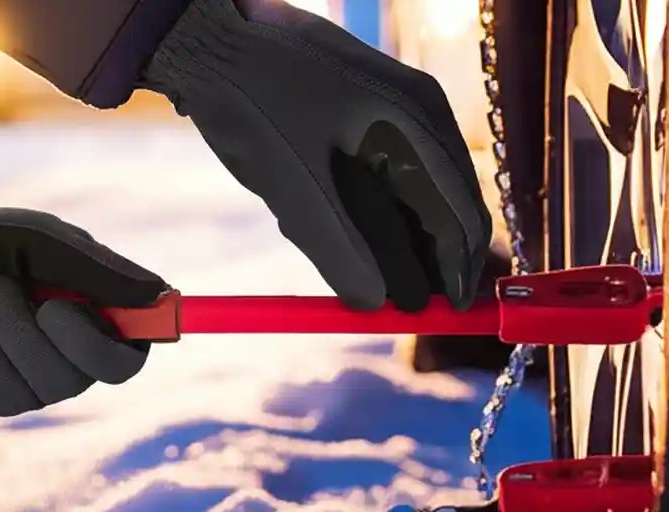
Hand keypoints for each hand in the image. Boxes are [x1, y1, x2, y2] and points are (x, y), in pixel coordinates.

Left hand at [0, 137, 169, 420]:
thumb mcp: (39, 239)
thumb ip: (94, 269)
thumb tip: (159, 295)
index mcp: (88, 327)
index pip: (122, 366)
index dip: (93, 348)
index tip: (54, 308)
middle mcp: (55, 370)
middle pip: (60, 382)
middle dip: (12, 328)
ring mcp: (7, 394)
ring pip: (4, 392)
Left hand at [142, 0, 491, 310]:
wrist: (206, 38)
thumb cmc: (251, 103)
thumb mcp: (293, 188)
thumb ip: (339, 251)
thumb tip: (375, 307)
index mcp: (418, 123)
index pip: (462, 214)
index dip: (458, 272)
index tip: (445, 315)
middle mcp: (419, 113)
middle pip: (444, 205)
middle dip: (425, 259)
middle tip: (397, 305)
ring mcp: (394, 109)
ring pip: (411, 193)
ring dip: (390, 238)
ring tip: (348, 261)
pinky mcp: (366, 113)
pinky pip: (383, 175)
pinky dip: (367, 211)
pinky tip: (326, 225)